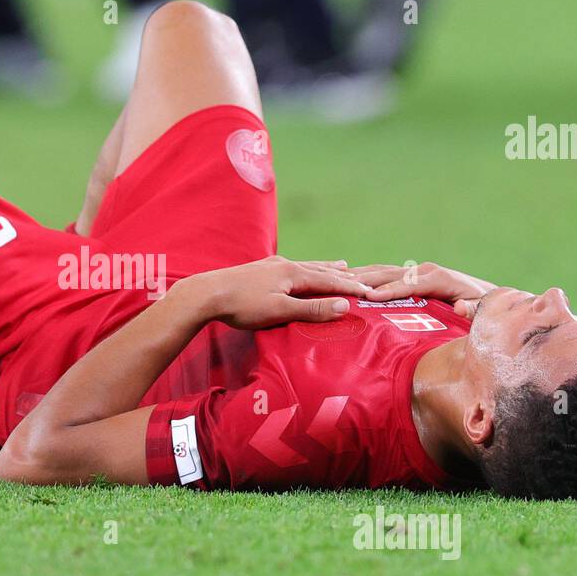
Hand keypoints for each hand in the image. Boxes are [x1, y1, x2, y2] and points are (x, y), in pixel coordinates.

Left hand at [181, 256, 370, 329]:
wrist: (207, 294)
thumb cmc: (243, 305)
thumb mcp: (281, 310)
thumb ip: (312, 309)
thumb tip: (344, 305)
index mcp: (293, 273)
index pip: (329, 280)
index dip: (350, 287)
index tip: (369, 292)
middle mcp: (285, 265)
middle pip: (320, 270)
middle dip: (342, 275)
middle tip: (362, 277)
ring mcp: (270, 266)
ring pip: (305, 266)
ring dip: (324, 269)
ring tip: (340, 266)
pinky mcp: (258, 270)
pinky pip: (291, 268)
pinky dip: (305, 270)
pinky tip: (298, 270)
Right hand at [345, 261, 495, 318]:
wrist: (484, 296)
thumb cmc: (481, 308)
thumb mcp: (482, 310)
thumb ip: (473, 310)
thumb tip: (459, 308)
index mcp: (439, 278)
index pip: (410, 284)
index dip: (389, 290)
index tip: (369, 298)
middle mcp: (424, 271)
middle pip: (389, 274)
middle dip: (364, 281)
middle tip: (338, 288)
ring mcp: (414, 271)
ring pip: (381, 272)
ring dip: (358, 277)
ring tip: (332, 283)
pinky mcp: (407, 276)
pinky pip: (381, 276)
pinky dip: (362, 278)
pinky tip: (342, 283)